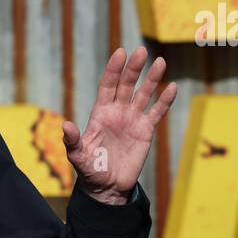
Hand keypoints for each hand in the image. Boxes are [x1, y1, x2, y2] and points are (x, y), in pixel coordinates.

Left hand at [62, 46, 176, 204]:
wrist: (108, 186)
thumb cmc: (90, 169)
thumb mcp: (78, 156)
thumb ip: (73, 141)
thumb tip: (66, 125)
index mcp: (100, 113)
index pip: (107, 86)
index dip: (113, 70)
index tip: (120, 53)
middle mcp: (117, 112)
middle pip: (126, 85)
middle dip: (133, 68)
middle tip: (141, 51)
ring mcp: (132, 120)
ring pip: (143, 94)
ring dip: (152, 79)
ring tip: (160, 62)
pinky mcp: (145, 131)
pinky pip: (156, 112)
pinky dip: (164, 101)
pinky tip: (172, 87)